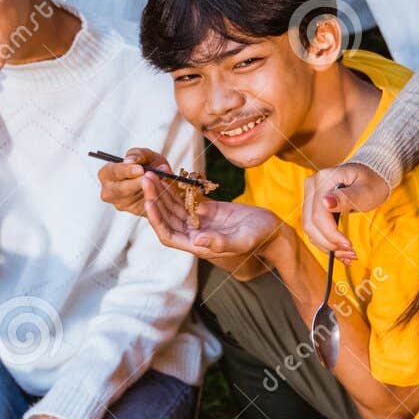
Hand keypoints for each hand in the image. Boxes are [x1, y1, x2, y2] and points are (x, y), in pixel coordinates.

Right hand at [97, 147, 169, 216]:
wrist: (163, 177)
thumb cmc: (149, 164)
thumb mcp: (146, 155)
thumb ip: (138, 154)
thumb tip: (129, 160)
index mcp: (107, 174)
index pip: (112, 172)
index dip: (126, 171)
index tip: (140, 169)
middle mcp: (109, 191)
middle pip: (119, 190)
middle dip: (135, 183)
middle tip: (149, 177)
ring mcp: (121, 204)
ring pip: (132, 200)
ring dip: (146, 191)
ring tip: (160, 182)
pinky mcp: (134, 211)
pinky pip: (143, 207)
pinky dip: (153, 198)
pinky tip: (162, 191)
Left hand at [141, 175, 282, 260]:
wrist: (271, 229)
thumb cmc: (259, 237)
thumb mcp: (242, 241)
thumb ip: (220, 243)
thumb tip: (198, 240)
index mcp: (198, 245)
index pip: (168, 235)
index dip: (157, 219)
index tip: (148, 201)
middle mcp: (194, 234)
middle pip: (167, 217)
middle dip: (155, 199)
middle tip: (146, 178)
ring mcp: (199, 222)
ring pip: (173, 207)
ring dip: (162, 192)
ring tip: (152, 173)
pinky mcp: (206, 210)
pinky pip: (185, 199)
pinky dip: (176, 188)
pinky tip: (168, 174)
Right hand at [302, 163, 391, 261]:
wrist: (371, 176)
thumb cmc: (372, 182)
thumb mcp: (365, 191)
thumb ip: (347, 197)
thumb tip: (325, 202)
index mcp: (324, 179)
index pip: (319, 214)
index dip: (332, 234)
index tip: (349, 246)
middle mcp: (312, 186)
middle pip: (311, 224)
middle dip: (329, 243)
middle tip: (351, 254)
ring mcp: (310, 196)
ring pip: (310, 229)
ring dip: (327, 246)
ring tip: (348, 255)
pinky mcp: (312, 206)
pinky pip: (315, 229)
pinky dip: (327, 242)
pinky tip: (341, 251)